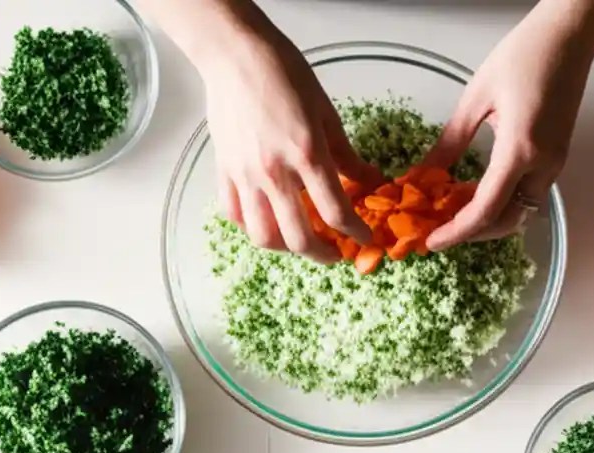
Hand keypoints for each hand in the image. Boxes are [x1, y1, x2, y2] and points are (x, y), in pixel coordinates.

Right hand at [199, 20, 376, 261]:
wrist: (235, 55)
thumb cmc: (285, 74)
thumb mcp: (326, 113)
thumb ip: (346, 155)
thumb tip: (370, 181)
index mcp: (307, 155)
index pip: (336, 212)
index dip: (356, 233)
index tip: (366, 240)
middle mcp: (275, 173)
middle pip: (299, 238)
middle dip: (324, 255)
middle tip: (336, 254)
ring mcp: (245, 176)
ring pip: (263, 236)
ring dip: (286, 248)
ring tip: (300, 241)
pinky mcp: (223, 171)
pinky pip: (235, 215)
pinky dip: (252, 227)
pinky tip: (267, 222)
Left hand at [423, 7, 593, 250]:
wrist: (568, 37)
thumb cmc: (523, 56)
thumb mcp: (476, 98)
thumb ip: (451, 142)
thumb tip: (423, 174)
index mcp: (520, 150)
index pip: (486, 210)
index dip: (457, 232)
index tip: (431, 242)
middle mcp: (543, 165)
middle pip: (507, 220)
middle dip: (473, 232)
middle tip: (438, 230)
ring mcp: (554, 163)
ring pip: (520, 210)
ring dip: (487, 218)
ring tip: (451, 212)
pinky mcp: (557, 157)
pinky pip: (528, 193)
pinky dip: (501, 201)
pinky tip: (474, 191)